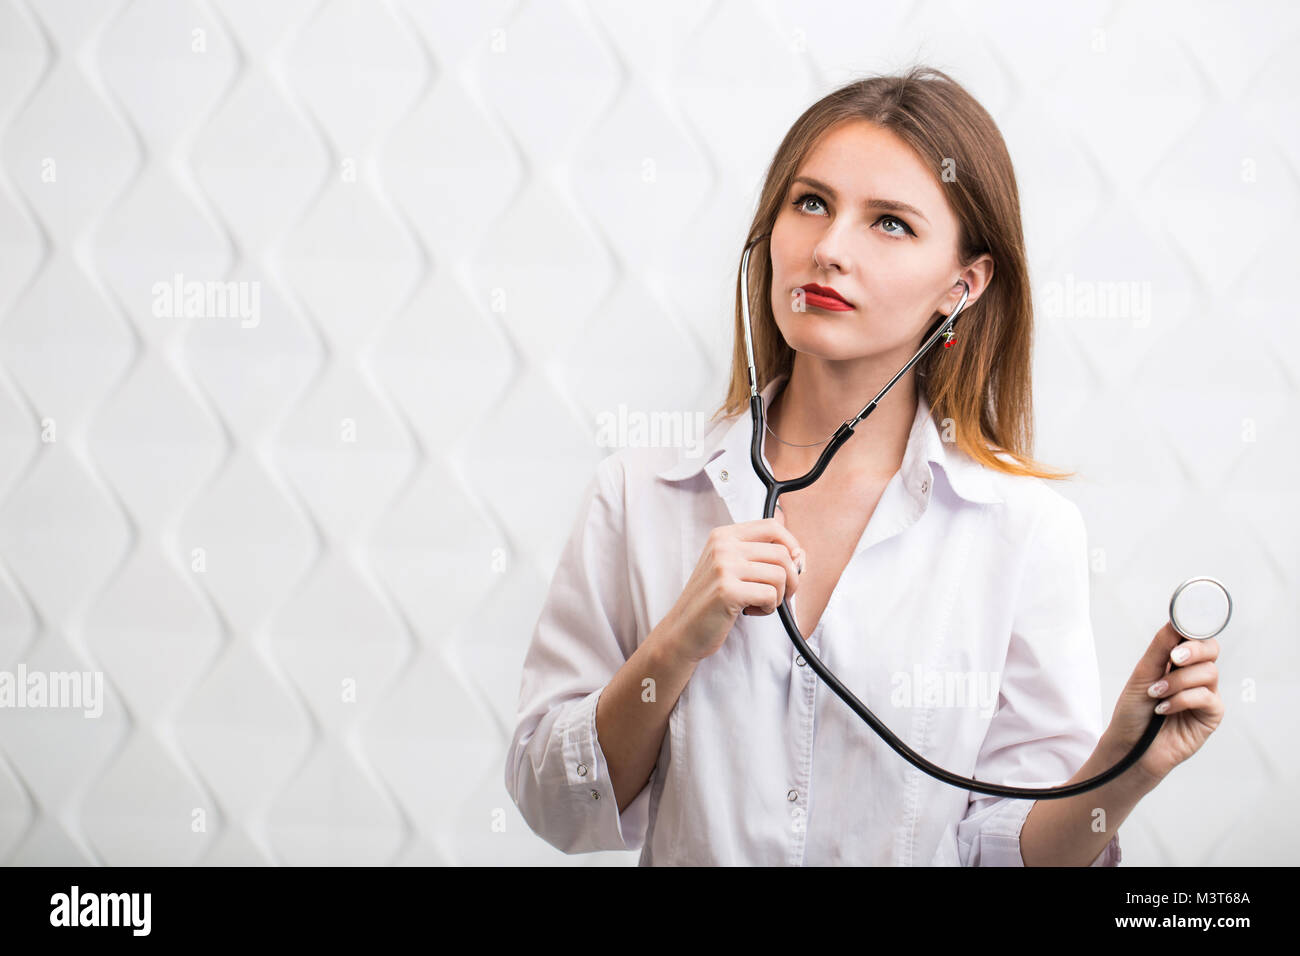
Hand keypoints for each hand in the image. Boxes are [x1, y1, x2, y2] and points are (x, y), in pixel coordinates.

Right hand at [658, 507, 803, 665]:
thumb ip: (760, 555)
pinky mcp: (727, 590)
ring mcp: (723, 567)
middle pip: (782, 553)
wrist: (683, 630)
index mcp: (724, 535)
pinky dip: (768, 608)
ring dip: (778, 596)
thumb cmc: (711, 601)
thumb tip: (800, 555)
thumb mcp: (730, 568)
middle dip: (790, 579)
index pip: (772, 526)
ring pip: (780, 574)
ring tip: (759, 603)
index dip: (791, 545)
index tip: (792, 566)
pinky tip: (750, 611)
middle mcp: (723, 546)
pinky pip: (770, 595)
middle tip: (778, 595)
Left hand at [1103, 622, 1223, 787]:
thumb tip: (1175, 622)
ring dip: (1178, 681)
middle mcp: (1194, 676)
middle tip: (1174, 659)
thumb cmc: (1133, 712)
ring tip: (1156, 694)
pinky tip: (1163, 709)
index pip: (1195, 637)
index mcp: (1178, 662)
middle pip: (1211, 649)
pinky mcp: (1211, 716)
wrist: (1129, 747)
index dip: (1193, 629)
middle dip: (1193, 650)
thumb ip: (1160, 649)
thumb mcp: (1142, 675)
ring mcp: (1205, 695)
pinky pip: (1207, 697)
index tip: (1181, 629)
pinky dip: (1182, 700)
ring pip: (1208, 673)